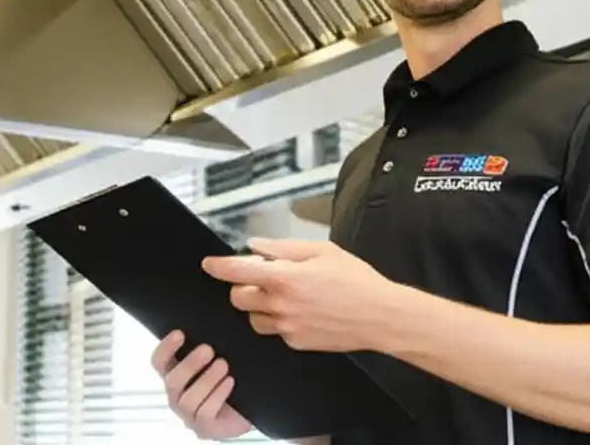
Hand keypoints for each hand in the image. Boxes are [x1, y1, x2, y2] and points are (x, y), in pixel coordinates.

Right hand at [150, 330, 252, 439]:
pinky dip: (217, 395)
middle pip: (172, 382)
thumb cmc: (232, 375)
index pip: (159, 362)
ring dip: (206, 380)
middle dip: (190, 364)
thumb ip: (210, 344)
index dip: (165, 348)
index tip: (180, 333)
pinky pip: (204, 414)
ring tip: (224, 365)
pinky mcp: (204, 429)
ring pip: (187, 400)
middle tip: (209, 349)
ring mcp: (189, 415)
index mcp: (176, 374)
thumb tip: (213, 319)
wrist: (254, 403)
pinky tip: (230, 382)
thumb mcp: (219, 356)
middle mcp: (177, 395)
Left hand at [202, 237, 399, 352]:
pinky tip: (300, 311)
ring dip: (258, 305)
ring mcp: (287, 328)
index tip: (209, 264)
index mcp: (285, 277)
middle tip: (260, 277)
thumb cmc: (356, 279)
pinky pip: (274, 331)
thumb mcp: (322, 251)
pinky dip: (278, 320)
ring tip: (283, 295)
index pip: (238, 271)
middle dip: (241, 285)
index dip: (218, 266)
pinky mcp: (295, 343)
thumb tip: (255, 246)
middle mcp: (281, 305)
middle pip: (238, 298)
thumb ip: (284, 248)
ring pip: (253, 317)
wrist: (379, 316)